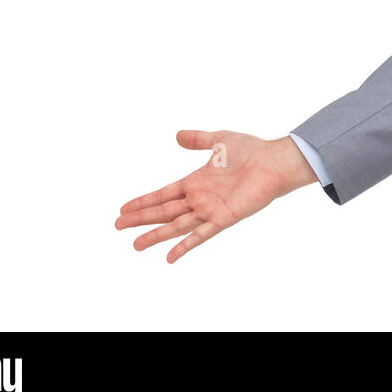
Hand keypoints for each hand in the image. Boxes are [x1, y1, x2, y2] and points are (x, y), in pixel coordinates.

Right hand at [116, 129, 316, 262]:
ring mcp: (210, 210)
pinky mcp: (224, 218)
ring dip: (156, 235)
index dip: (143, 201)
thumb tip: (176, 135)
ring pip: (176, 225)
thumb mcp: (218, 140)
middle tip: (118, 225)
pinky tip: (170, 256)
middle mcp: (200, 198)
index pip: (163, 194)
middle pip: (164, 211)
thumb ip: (197, 139)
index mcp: (196, 182)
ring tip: (135, 244)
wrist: (273, 161)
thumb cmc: (251, 150)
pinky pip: (201, 234)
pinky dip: (185, 245)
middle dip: (141, 218)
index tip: (123, 208)